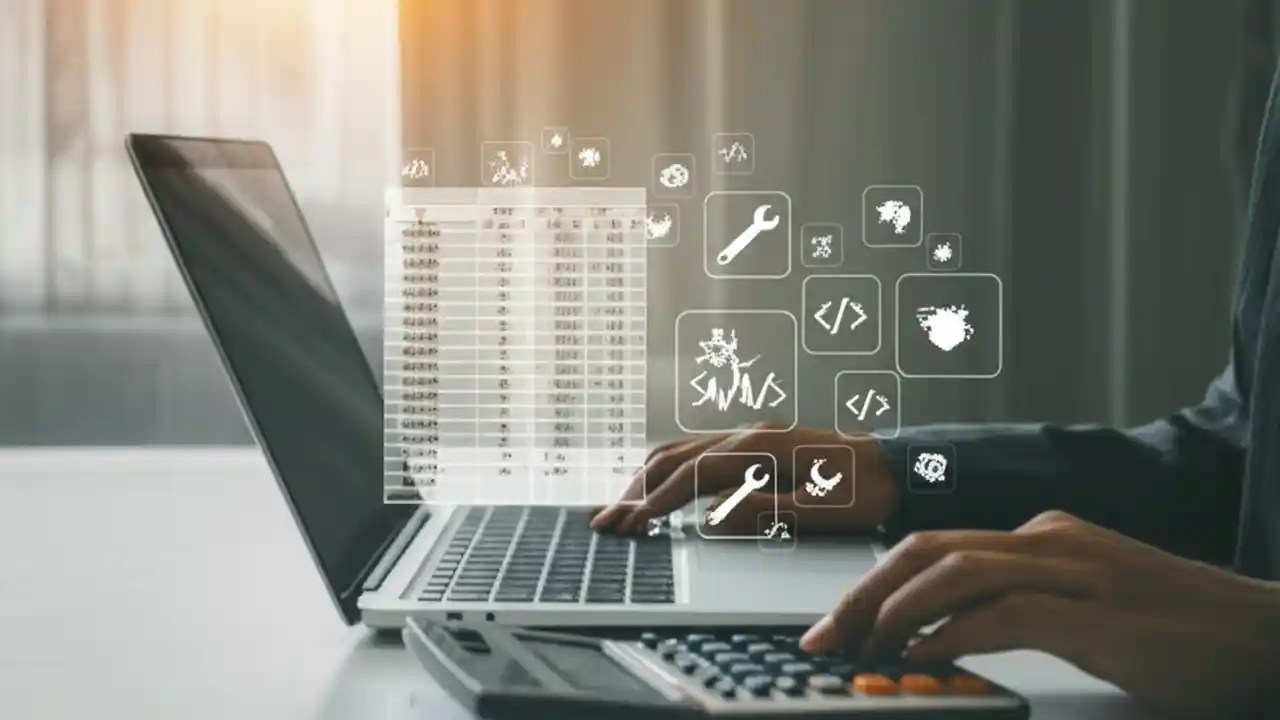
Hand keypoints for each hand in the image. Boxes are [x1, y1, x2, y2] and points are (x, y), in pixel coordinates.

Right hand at [590, 423, 899, 535]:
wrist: (897, 468)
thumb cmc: (866, 491)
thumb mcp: (820, 510)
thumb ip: (763, 511)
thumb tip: (710, 519)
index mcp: (761, 448)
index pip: (693, 473)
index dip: (657, 500)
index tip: (631, 525)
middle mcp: (748, 435)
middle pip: (674, 456)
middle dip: (637, 490)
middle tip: (607, 523)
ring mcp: (749, 437)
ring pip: (681, 451)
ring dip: (646, 480)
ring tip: (622, 511)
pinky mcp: (753, 447)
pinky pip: (697, 455)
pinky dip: (667, 474)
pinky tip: (658, 493)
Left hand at [800, 510, 1279, 714]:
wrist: (1266, 635)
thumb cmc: (1178, 627)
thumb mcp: (1086, 604)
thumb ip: (1020, 604)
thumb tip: (942, 631)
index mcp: (1043, 535)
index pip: (936, 549)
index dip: (877, 584)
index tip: (840, 623)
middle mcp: (1050, 541)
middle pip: (928, 551)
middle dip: (864, 593)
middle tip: (823, 636)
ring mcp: (1075, 573)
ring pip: (955, 571)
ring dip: (895, 609)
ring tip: (862, 646)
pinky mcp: (1098, 617)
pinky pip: (1004, 615)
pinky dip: (950, 633)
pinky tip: (921, 656)